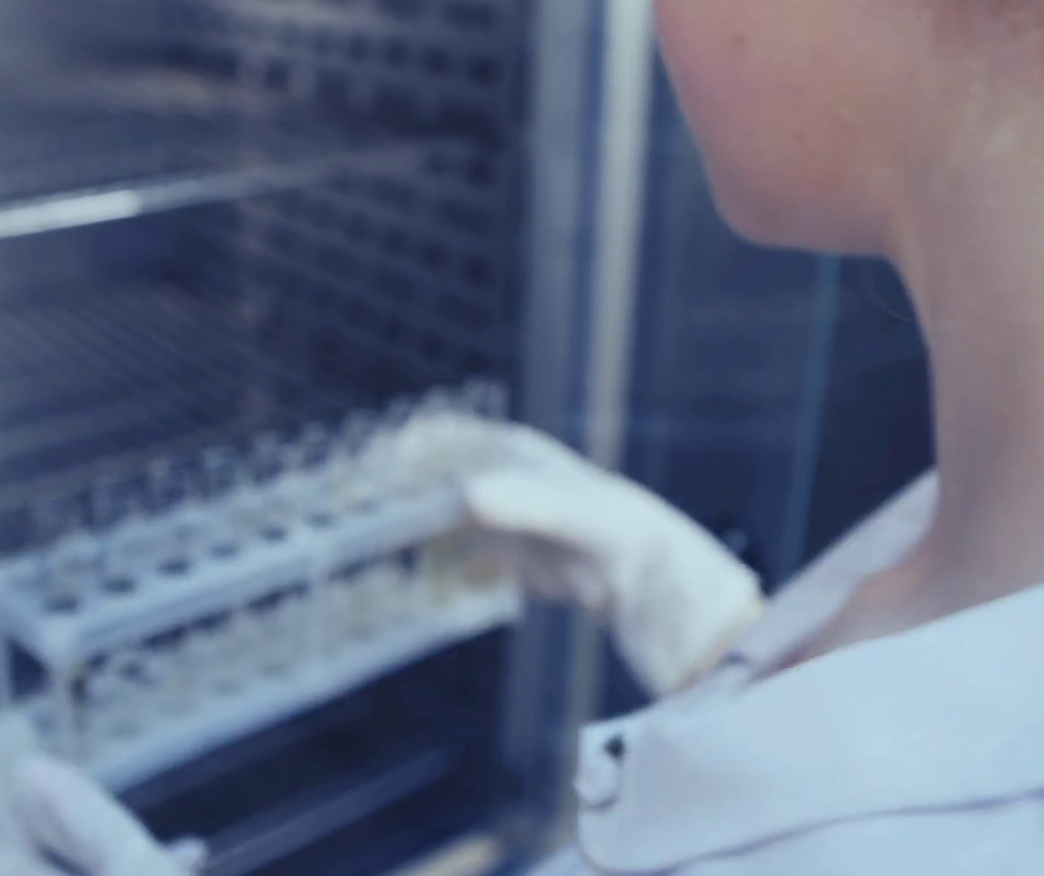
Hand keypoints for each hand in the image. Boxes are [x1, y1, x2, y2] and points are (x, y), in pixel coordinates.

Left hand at [0, 707, 204, 875]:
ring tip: (60, 766)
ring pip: (48, 868)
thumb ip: (88, 822)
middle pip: (1, 846)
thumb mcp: (142, 874)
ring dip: (63, 817)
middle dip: (3, 780)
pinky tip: (189, 851)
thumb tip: (30, 771)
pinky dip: (123, 864)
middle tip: (8, 722)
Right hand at [406, 417, 765, 695]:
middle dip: (407, 492)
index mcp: (527, 460)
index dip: (412, 447)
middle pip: (449, 480)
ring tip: (383, 550)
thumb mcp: (582, 519)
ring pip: (458, 523)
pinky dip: (454, 571)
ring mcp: (526, 530)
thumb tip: (467, 493)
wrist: (683, 604)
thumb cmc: (640, 545)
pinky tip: (433, 585)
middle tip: (359, 512)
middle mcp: (521, 488)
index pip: (456, 439)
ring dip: (425, 534)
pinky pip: (480, 564)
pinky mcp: (535, 569)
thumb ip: (526, 504)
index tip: (370, 463)